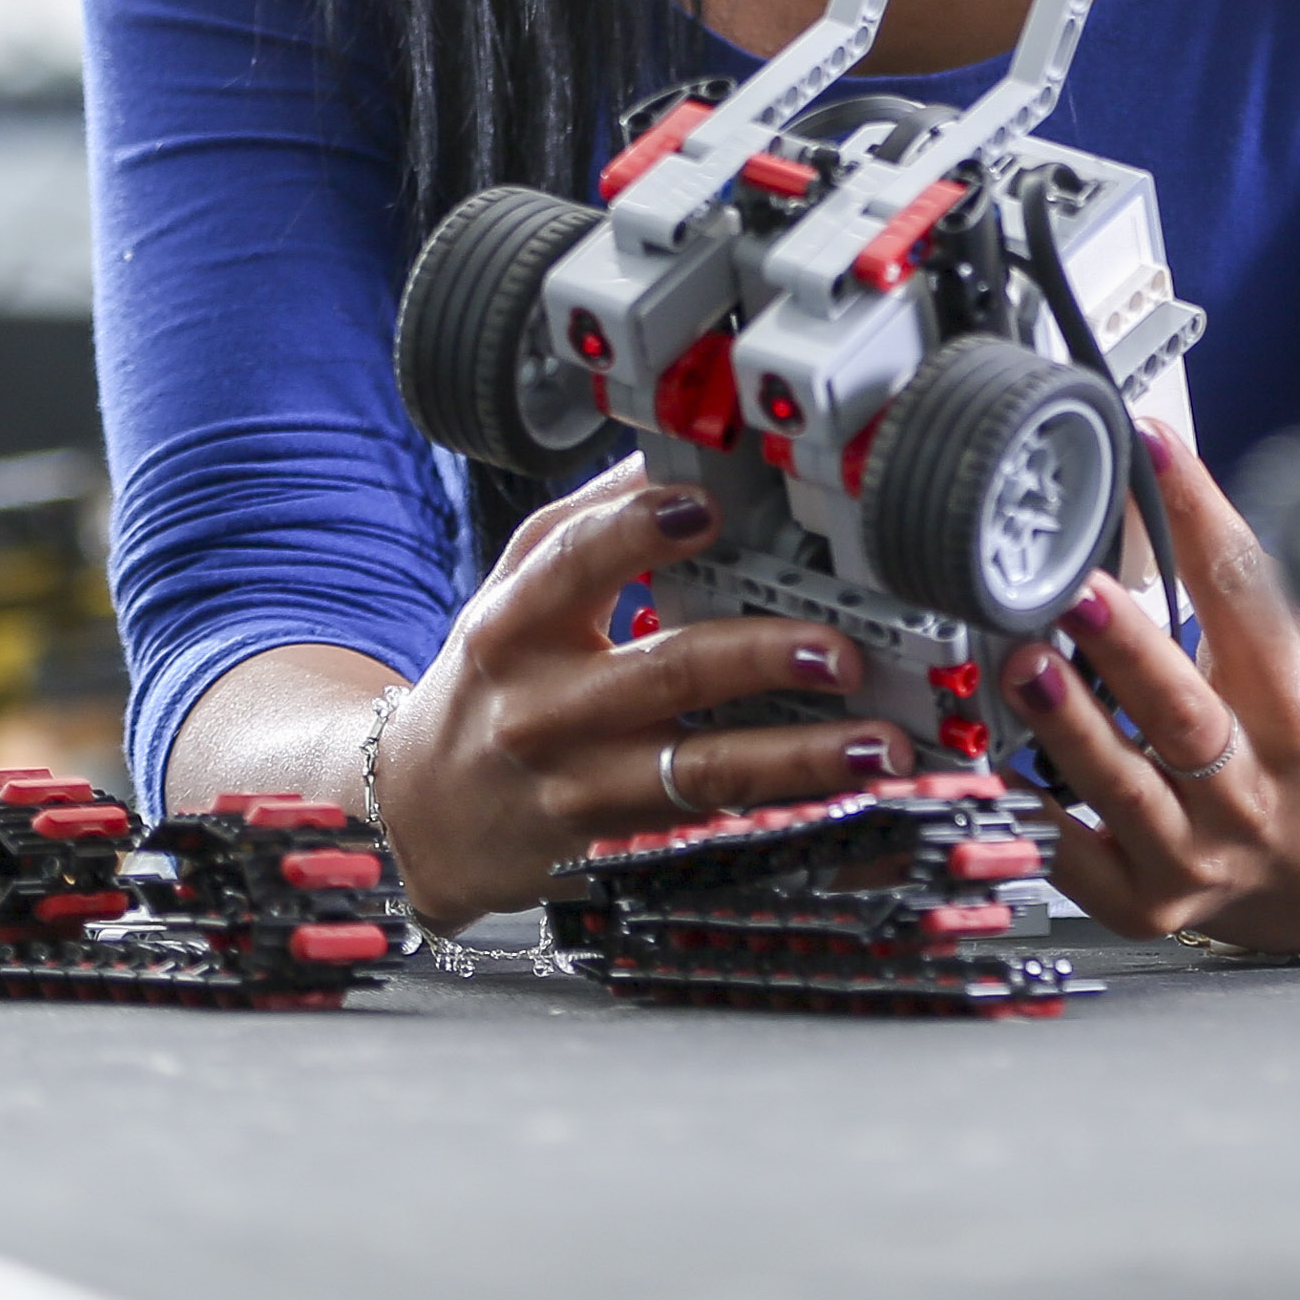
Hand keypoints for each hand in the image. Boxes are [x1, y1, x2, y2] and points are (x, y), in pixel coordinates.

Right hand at [369, 470, 915, 921]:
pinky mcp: (609, 844)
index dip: (639, 530)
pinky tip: (845, 796)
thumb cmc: (492, 683)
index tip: (709, 506)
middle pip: (661, 672)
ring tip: (877, 743)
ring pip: (698, 768)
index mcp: (515, 620)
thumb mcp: (515, 597)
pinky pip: (707, 821)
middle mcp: (541, 703)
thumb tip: (684, 454)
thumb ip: (592, 527)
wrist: (422, 816)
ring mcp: (577, 781)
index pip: (573, 560)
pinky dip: (783, 808)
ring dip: (800, 756)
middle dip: (760, 656)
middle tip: (838, 647)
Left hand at [998, 433, 1299, 953]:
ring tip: (1019, 664)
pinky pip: (1075, 859)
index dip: (1201, 518)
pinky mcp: (1145, 902)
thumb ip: (1250, 582)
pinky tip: (993, 764)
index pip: (1252, 602)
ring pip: (1124, 788)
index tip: (1153, 447)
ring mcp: (1199, 854)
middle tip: (1073, 586)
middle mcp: (1254, 791)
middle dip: (1126, 649)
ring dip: (1068, 726)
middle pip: (1184, 714)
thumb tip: (1171, 475)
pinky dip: (1033, 814)